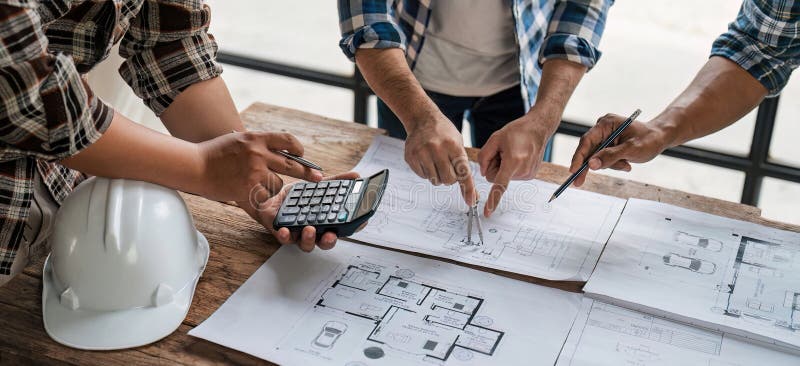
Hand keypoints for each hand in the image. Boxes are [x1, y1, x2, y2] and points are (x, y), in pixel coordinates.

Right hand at [196, 131, 322, 201]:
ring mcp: (253, 172)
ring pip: (277, 184)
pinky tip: (257, 202)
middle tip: (318, 178)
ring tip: (257, 186)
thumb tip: (279, 149)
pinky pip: (264, 198)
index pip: (287, 140)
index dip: (297, 148)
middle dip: (306, 173)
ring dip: (272, 188)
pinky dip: (262, 202)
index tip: (302, 155)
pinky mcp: (247, 189)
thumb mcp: (238, 140)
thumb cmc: (214, 153)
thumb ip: (257, 143)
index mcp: (256, 138)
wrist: (193, 166)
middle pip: (291, 164)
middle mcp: (257, 153)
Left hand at [242, 172, 361, 251]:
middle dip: (329, 240)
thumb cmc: (294, 197)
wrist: (267, 193)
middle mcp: (312, 230)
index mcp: (323, 221)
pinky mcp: (279, 231)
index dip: (352, 228)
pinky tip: (285, 230)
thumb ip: (335, 182)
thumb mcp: (317, 186)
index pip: (341, 228)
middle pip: (324, 242)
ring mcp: (296, 233)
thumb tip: (355, 175)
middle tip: (330, 234)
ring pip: (305, 243)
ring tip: (309, 230)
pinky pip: (283, 238)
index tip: (360, 223)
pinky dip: (285, 236)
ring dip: (309, 239)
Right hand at [404, 115, 475, 204]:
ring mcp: (422, 153)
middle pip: (448, 180)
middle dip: (450, 178)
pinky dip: (427, 172)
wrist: (422, 119)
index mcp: (453, 145)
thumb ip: (464, 168)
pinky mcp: (411, 157)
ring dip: (438, 175)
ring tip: (436, 160)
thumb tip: (473, 197)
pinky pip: (423, 176)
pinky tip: (426, 159)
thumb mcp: (458, 144)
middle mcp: (437, 149)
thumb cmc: (444, 134)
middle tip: (447, 167)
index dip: (468, 189)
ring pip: (435, 180)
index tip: (471, 202)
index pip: (463, 172)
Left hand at [478, 113, 552, 216]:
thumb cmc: (517, 132)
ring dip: (503, 166)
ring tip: (512, 152)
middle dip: (494, 167)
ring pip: (504, 177)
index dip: (492, 199)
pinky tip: (517, 156)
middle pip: (495, 178)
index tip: (488, 213)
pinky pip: (511, 176)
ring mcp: (528, 174)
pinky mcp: (530, 175)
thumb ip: (484, 157)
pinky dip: (510, 167)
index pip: (500, 185)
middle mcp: (522, 171)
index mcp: (513, 161)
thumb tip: (483, 173)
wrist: (538, 129)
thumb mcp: (495, 139)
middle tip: (502, 152)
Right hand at [570, 113, 668, 186]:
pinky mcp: (607, 144)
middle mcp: (602, 128)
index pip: (587, 141)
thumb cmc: (649, 140)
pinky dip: (613, 164)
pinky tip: (626, 163)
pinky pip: (603, 159)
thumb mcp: (631, 149)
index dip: (578, 157)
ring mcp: (604, 136)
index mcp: (606, 123)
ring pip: (596, 157)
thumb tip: (590, 165)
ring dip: (609, 165)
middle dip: (593, 165)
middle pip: (588, 150)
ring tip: (626, 165)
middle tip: (579, 183)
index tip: (573, 171)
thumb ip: (610, 156)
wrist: (660, 137)